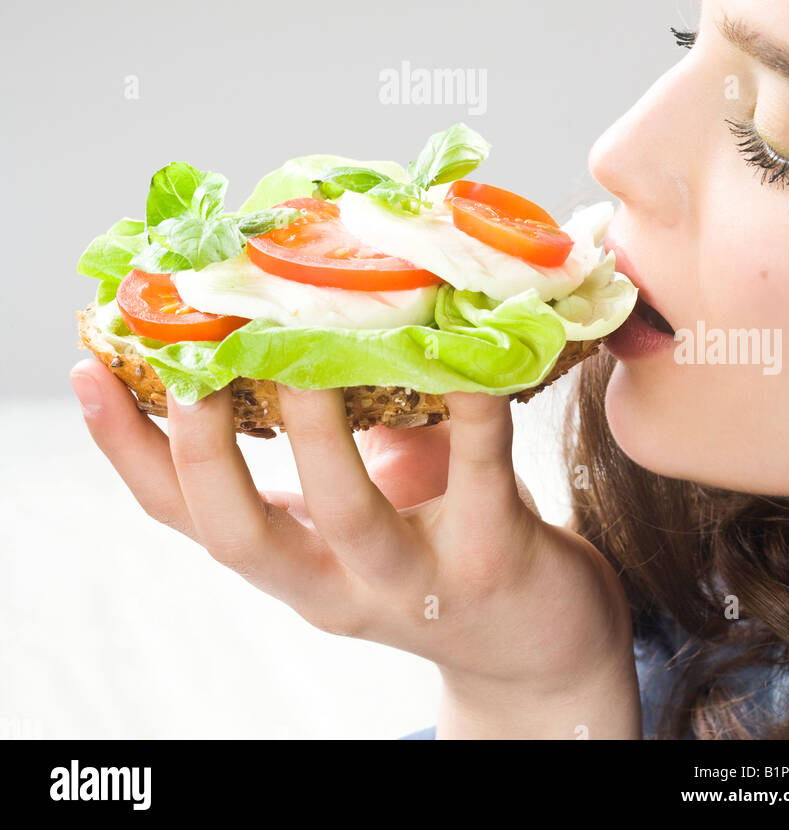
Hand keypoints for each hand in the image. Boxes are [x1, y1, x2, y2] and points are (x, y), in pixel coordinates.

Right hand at [70, 358, 640, 739]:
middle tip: (187, 365)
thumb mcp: (368, 492)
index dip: (127, 450)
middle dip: (204, 449)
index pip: (183, 516)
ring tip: (301, 358)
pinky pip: (481, 477)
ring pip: (348, 515)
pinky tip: (468, 360)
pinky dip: (473, 413)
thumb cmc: (443, 540)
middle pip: (240, 534)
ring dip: (317, 433)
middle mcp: (335, 584)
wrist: (540, 645)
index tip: (88, 369)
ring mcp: (414, 582)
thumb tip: (296, 302)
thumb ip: (334, 424)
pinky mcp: (495, 560)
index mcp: (292, 559)